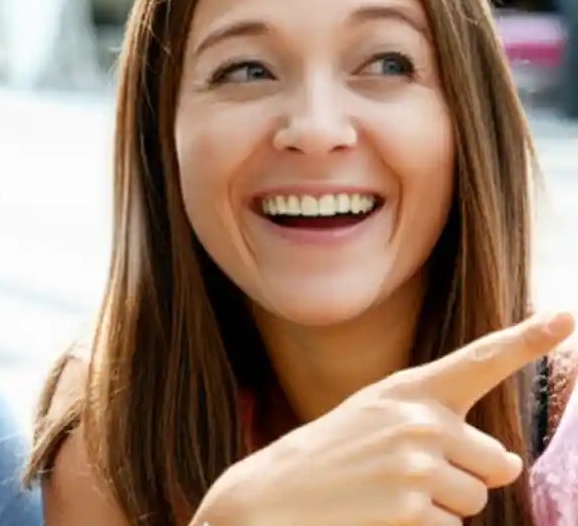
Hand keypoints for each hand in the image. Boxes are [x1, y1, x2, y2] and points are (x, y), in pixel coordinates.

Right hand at [193, 311, 575, 525]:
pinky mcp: (409, 504)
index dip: (527, 339)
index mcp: (409, 390)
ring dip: (442, 507)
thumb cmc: (332, 458)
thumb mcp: (377, 423)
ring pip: (476, 500)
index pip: (478, 361)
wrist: (273, 493)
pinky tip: (380, 515)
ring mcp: (415, 462)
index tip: (566, 317)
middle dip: (464, 478)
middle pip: (494, 461)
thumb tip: (513, 464)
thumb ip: (445, 431)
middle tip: (401, 475)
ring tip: (387, 494)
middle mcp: (418, 419)